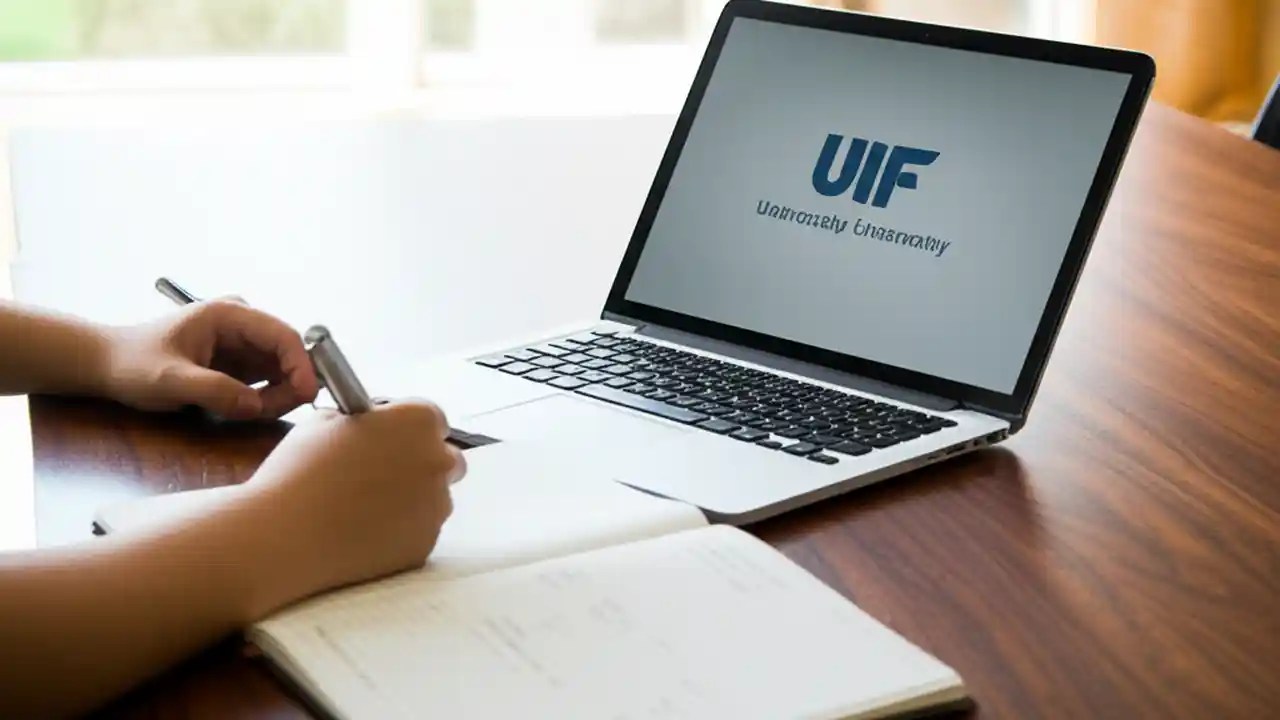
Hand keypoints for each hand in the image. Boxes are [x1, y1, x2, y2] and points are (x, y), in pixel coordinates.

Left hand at [102, 299, 319, 419]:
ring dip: (279, 394)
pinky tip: (249, 410)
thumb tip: (255, 406)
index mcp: (230, 314)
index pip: (283, 335)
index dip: (302, 364)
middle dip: (291, 384)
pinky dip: (267, 397)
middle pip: (287, 353)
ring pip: (281, 369)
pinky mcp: (238, 361)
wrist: (106, 364)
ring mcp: (242, 342)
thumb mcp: (169, 380)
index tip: (309, 394)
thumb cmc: (133, 364)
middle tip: (278, 412)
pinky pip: (268, 379)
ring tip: (254, 413)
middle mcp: (242, 324)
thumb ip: (213, 391)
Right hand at [240, 400, 463, 607]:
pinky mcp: (424, 544)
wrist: (284, 534)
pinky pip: (419, 531)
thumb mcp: (324, 422)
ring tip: (364, 507)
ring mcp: (436, 506)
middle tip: (380, 473)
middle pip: (444, 459)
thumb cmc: (298, 472)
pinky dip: (400, 531)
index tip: (387, 438)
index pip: (431, 419)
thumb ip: (362, 421)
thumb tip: (368, 429)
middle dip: (419, 463)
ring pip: (434, 498)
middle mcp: (438, 461)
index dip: (406, 428)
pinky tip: (363, 531)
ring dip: (411, 498)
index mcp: (418, 422)